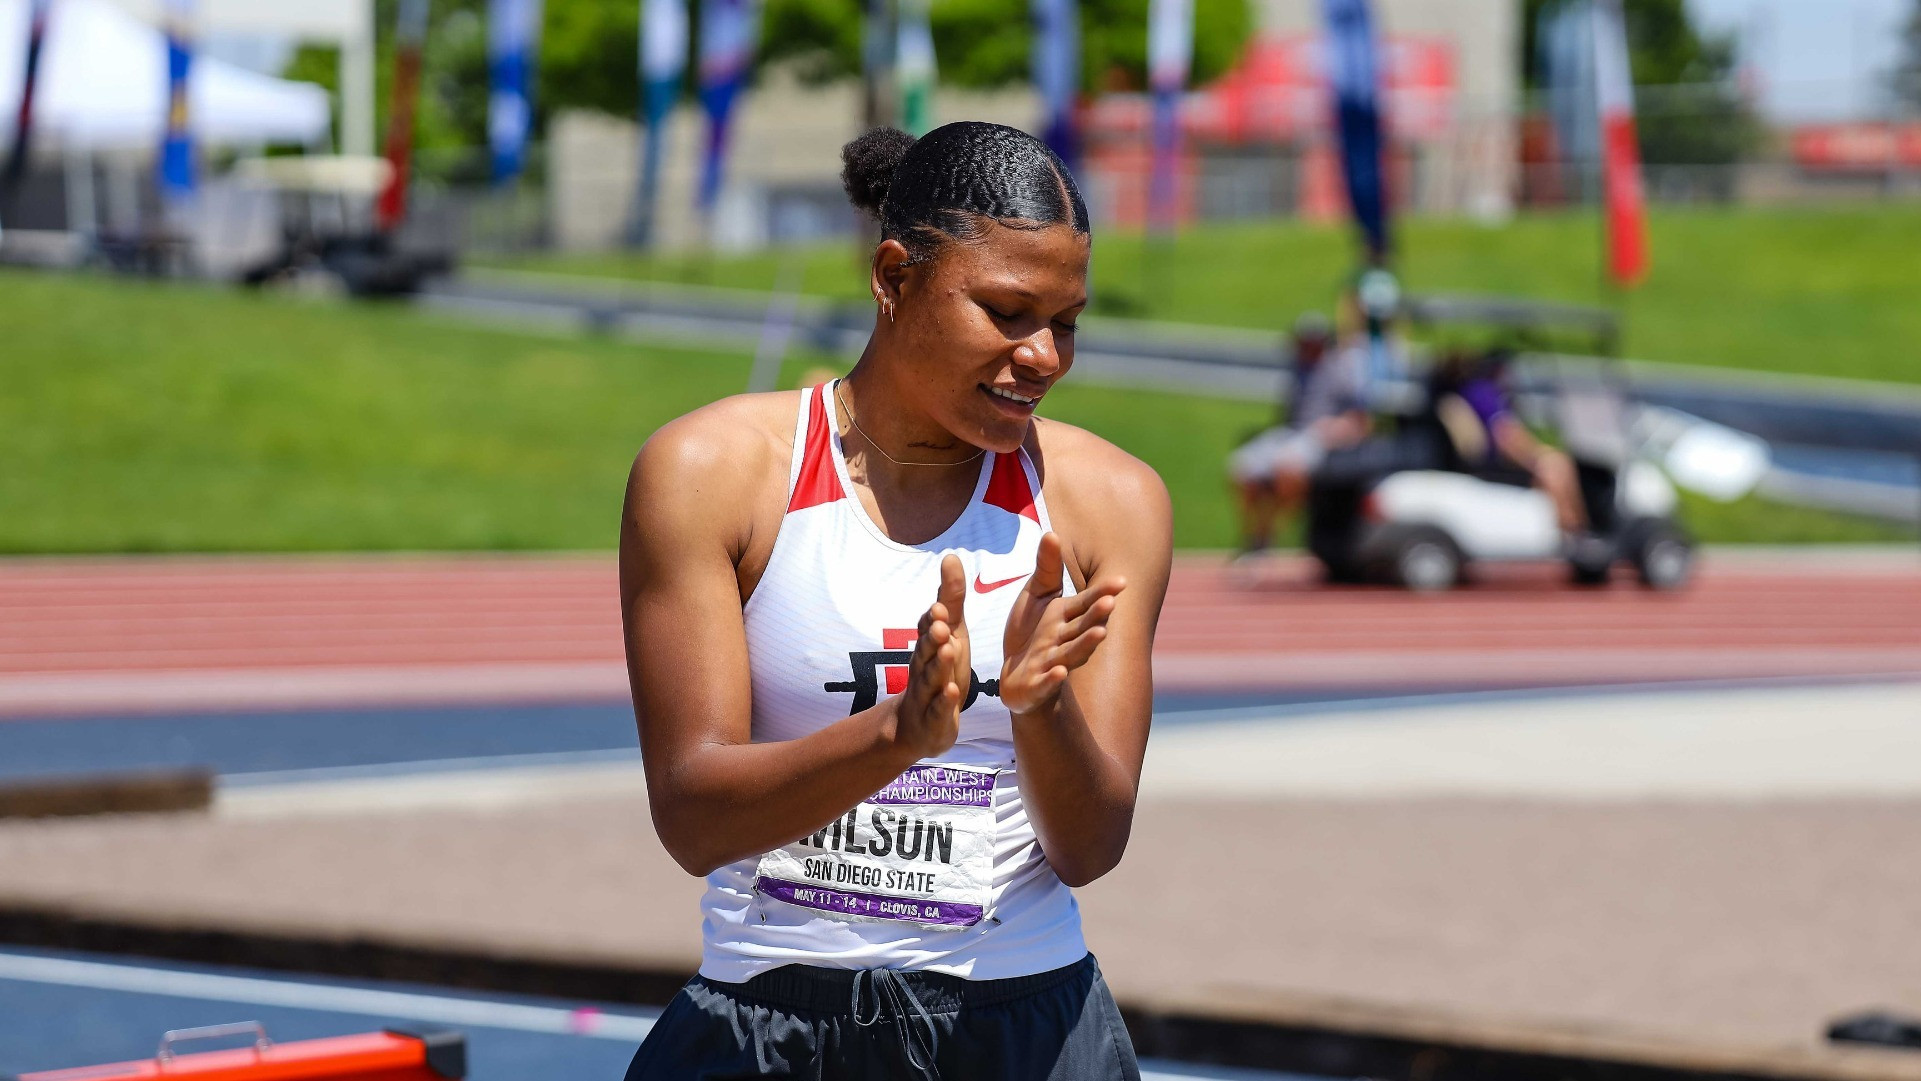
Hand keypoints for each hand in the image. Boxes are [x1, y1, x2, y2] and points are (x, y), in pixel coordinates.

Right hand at [896, 554, 969, 758]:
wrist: (917, 725)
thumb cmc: (939, 670)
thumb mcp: (950, 633)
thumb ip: (952, 599)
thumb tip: (951, 556)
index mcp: (928, 646)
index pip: (928, 628)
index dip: (935, 618)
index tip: (941, 604)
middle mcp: (923, 667)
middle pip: (926, 651)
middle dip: (933, 637)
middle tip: (942, 624)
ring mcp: (927, 695)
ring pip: (931, 679)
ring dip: (938, 665)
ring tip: (948, 651)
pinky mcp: (935, 720)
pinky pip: (939, 711)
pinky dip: (944, 703)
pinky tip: (952, 694)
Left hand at [1001, 533, 1124, 715]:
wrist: (1016, 676)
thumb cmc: (1030, 632)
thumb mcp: (1036, 596)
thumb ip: (1047, 568)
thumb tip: (1053, 533)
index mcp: (1066, 617)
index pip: (1086, 603)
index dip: (1102, 593)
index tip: (1122, 581)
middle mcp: (1064, 640)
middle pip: (1083, 626)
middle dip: (1097, 615)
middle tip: (1112, 602)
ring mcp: (1052, 663)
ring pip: (1072, 653)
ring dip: (1086, 644)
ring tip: (1100, 633)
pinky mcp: (1036, 685)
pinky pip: (1045, 682)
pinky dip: (1052, 679)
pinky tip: (1060, 673)